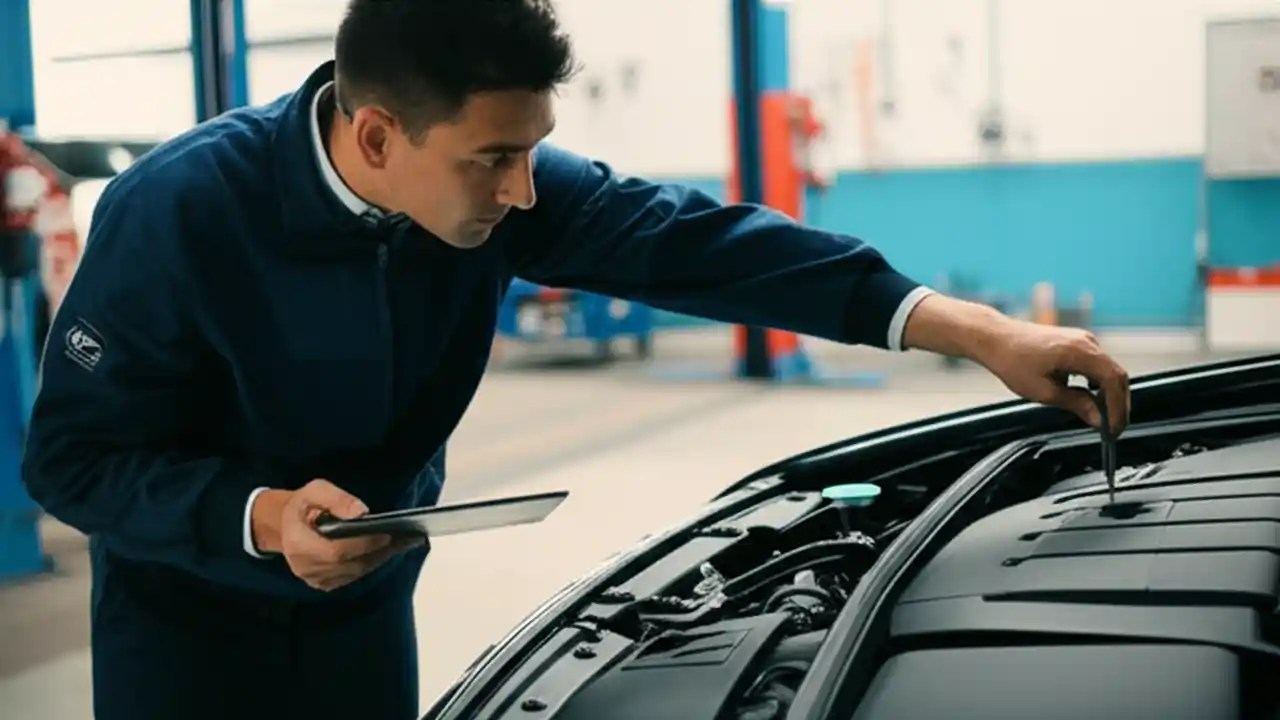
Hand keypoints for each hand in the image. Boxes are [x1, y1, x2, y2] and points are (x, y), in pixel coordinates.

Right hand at [254, 479, 423, 591]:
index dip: (363, 545)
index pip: (336, 552)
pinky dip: (373, 561)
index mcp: (298, 544)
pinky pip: (354, 575)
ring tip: (408, 542)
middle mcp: (305, 568)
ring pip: (356, 572)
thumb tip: (362, 513)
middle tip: (409, 538)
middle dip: (381, 551)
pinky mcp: (325, 584)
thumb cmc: (303, 505)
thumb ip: (337, 499)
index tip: (388, 534)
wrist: (285, 526)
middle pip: (351, 564)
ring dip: (382, 557)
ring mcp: (315, 580)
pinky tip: (391, 549)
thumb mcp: (315, 490)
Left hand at [902, 294, 1129, 434]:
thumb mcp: (1043, 391)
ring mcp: (1082, 339)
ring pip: (1108, 370)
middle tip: (1112, 428)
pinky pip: (1097, 364)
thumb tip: (1098, 418)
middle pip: (1117, 375)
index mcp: (1081, 351)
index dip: (1118, 408)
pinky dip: (1098, 383)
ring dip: (1108, 394)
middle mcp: (1087, 341)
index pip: (1114, 381)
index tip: (1114, 428)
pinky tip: (1089, 398)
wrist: (995, 337)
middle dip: (1117, 404)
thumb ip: (1075, 403)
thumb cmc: (1012, 360)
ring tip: (1102, 417)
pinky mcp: (1076, 342)